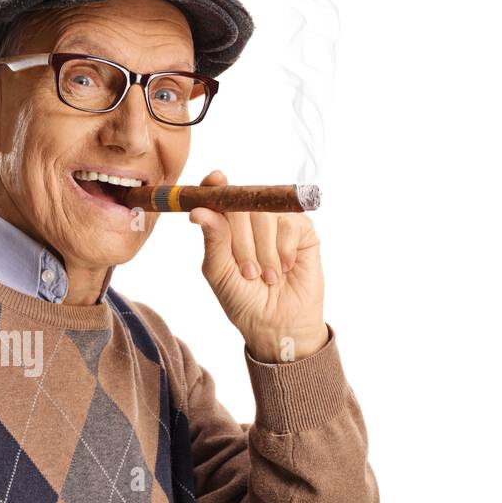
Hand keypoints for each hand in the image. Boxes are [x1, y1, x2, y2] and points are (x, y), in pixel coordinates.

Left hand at [189, 169, 327, 361]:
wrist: (277, 322)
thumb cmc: (244, 300)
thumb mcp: (219, 272)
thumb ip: (213, 240)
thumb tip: (199, 211)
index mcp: (226, 227)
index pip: (220, 196)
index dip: (216, 185)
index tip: (215, 180)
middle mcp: (251, 221)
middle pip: (242, 205)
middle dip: (242, 241)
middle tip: (248, 272)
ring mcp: (277, 223)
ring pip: (265, 215)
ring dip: (264, 251)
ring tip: (268, 276)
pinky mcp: (302, 229)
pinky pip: (290, 223)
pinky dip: (284, 249)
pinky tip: (285, 268)